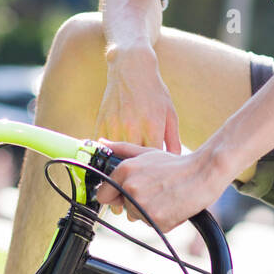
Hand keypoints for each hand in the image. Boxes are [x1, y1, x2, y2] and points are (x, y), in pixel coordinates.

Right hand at [94, 47, 181, 215]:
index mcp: (153, 125)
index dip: (150, 182)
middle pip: (130, 165)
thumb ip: (172, 139)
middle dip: (126, 187)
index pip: (153, 161)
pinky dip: (99, 161)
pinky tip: (98, 175)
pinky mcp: (102, 119)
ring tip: (111, 197)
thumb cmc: (154, 91)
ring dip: (110, 179)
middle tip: (124, 207)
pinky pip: (100, 146)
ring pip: (111, 159)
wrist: (132, 66)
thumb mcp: (169, 113)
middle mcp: (133, 125)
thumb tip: (175, 161)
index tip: (145, 198)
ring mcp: (115, 123)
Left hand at [94, 140, 225, 233]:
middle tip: (153, 191)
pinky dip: (161, 219)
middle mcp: (130, 189)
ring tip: (164, 196)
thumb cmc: (174, 164)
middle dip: (133, 202)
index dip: (113, 195)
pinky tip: (171, 205)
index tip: (123, 193)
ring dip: (148, 211)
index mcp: (124, 171)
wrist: (202, 174)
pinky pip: (152, 225)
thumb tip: (102, 142)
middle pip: (122, 207)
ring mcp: (142, 206)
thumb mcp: (146, 152)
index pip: (102, 194)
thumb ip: (121, 149)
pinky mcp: (155, 221)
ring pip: (137, 216)